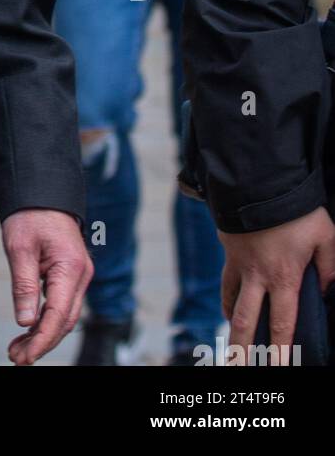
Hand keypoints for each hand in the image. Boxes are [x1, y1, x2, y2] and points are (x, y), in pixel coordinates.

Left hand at [3, 208, 92, 364]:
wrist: (43, 193)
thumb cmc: (31, 215)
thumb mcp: (20, 248)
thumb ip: (24, 285)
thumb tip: (25, 321)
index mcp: (71, 268)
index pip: (58, 315)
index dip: (41, 340)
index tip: (24, 357)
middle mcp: (81, 275)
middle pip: (65, 321)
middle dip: (42, 343)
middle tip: (17, 358)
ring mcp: (79, 275)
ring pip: (65, 315)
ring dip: (44, 334)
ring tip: (19, 349)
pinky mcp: (72, 275)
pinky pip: (63, 304)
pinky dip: (47, 320)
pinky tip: (30, 329)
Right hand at [220, 207, 334, 363]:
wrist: (255, 180)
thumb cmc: (294, 209)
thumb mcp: (325, 236)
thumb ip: (330, 266)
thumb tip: (328, 292)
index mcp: (283, 277)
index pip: (282, 324)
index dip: (282, 351)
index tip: (279, 369)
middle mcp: (257, 277)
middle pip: (247, 321)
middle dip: (243, 349)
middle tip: (238, 368)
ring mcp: (239, 264)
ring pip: (231, 304)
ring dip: (233, 327)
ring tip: (234, 347)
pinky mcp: (228, 251)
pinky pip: (226, 282)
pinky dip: (227, 300)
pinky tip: (229, 310)